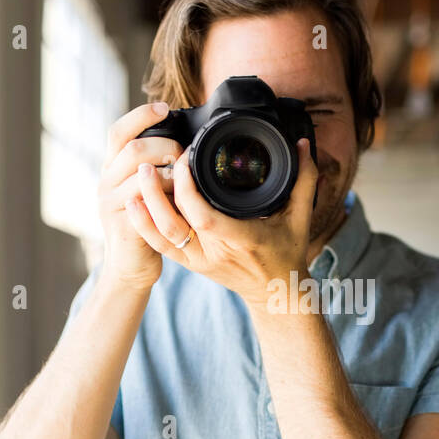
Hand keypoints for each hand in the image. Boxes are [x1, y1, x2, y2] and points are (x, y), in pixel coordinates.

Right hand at [97, 101, 183, 291]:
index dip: (141, 116)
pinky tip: (180, 198)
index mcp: (111, 169)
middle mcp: (106, 182)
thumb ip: (154, 167)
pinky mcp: (123, 223)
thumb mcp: (146, 190)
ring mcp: (111, 203)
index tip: (164, 108)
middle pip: (134, 148)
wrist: (130, 266)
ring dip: (170, 172)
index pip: (119, 131)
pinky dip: (168, 196)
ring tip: (184, 178)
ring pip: (142, 173)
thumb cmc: (145, 224)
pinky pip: (147, 202)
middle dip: (166, 147)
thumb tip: (181, 142)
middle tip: (183, 155)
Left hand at [126, 136, 317, 308]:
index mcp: (242, 238)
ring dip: (146, 205)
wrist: (275, 293)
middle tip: (151, 160)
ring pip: (163, 235)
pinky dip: (144, 225)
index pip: (205, 217)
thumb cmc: (288, 254)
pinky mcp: (190, 263)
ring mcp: (200, 259)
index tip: (184, 160)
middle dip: (158, 190)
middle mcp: (216, 251)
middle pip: (176, 223)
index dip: (187, 189)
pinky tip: (133, 203)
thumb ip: (303, 179)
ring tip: (139, 175)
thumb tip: (305, 144)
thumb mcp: (301, 218)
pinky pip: (161, 246)